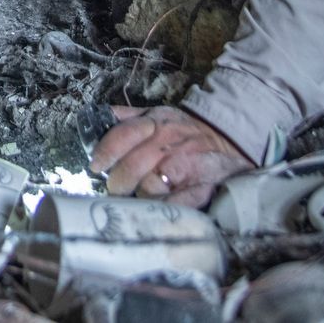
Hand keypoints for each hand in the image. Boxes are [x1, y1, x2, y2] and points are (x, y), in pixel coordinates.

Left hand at [91, 105, 253, 207]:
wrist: (229, 138)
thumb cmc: (183, 130)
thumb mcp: (157, 114)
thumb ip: (127, 117)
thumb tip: (97, 118)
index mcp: (156, 124)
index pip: (123, 135)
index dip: (105, 153)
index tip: (95, 166)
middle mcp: (171, 143)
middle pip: (132, 166)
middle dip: (117, 183)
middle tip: (114, 190)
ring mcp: (188, 165)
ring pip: (151, 186)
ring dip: (138, 195)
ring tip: (136, 198)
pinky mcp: (204, 187)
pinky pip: (179, 203)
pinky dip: (164, 207)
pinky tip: (155, 209)